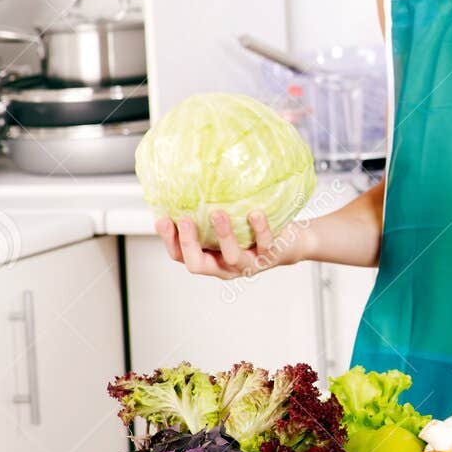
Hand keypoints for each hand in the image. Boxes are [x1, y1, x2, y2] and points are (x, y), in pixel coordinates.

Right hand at [157, 211, 302, 279]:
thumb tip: (182, 185)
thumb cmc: (251, 232)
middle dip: (188, 243)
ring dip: (223, 235)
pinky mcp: (270, 256)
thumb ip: (206, 215)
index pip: (181, 256)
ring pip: (232, 256)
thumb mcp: (227, 224)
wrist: (290, 243)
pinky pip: (264, 244)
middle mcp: (225, 266)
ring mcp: (248, 264)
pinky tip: (254, 213)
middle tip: (184, 219)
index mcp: (210, 258)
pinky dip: (259, 229)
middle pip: (198, 265)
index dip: (169, 241)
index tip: (161, 219)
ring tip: (218, 213)